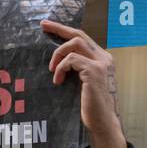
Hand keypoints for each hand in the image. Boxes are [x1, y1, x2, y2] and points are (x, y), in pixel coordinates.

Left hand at [42, 20, 125, 147]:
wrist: (102, 122)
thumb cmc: (90, 106)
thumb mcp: (82, 82)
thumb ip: (76, 68)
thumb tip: (57, 59)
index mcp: (102, 59)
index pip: (82, 38)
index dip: (64, 30)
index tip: (47, 25)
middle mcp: (104, 57)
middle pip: (79, 34)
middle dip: (59, 28)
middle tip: (43, 26)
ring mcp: (101, 63)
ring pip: (74, 44)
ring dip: (58, 54)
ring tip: (52, 69)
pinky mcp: (94, 71)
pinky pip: (71, 60)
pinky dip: (61, 68)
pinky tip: (58, 81)